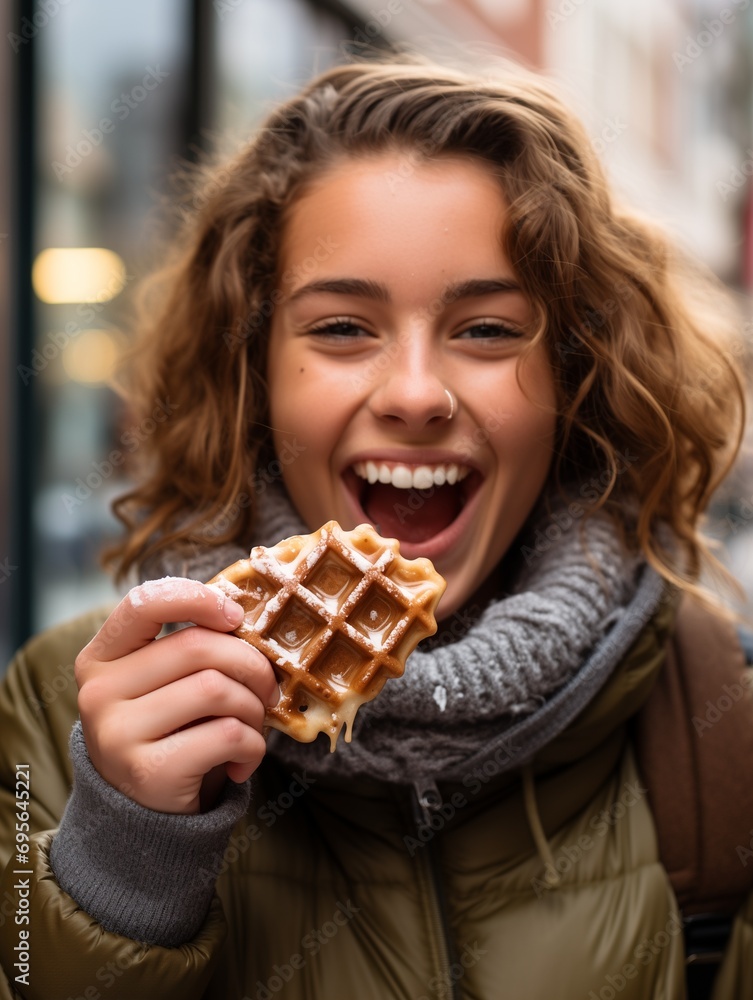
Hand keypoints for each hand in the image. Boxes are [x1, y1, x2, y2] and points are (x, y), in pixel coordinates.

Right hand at [75, 578, 277, 814]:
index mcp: (101, 658)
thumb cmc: (168, 732)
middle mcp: (99, 693)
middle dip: (251, 665)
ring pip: (217, 689)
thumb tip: (249, 620)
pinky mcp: (149, 772)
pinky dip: (253, 746)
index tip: (236, 616)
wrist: (143, 815)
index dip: (198, 598)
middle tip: (268, 689)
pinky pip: (228, 734)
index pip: (143, 603)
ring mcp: (118, 734)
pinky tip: (242, 761)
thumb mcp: (162, 684)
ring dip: (254, 708)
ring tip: (251, 727)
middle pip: (198, 646)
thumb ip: (190, 649)